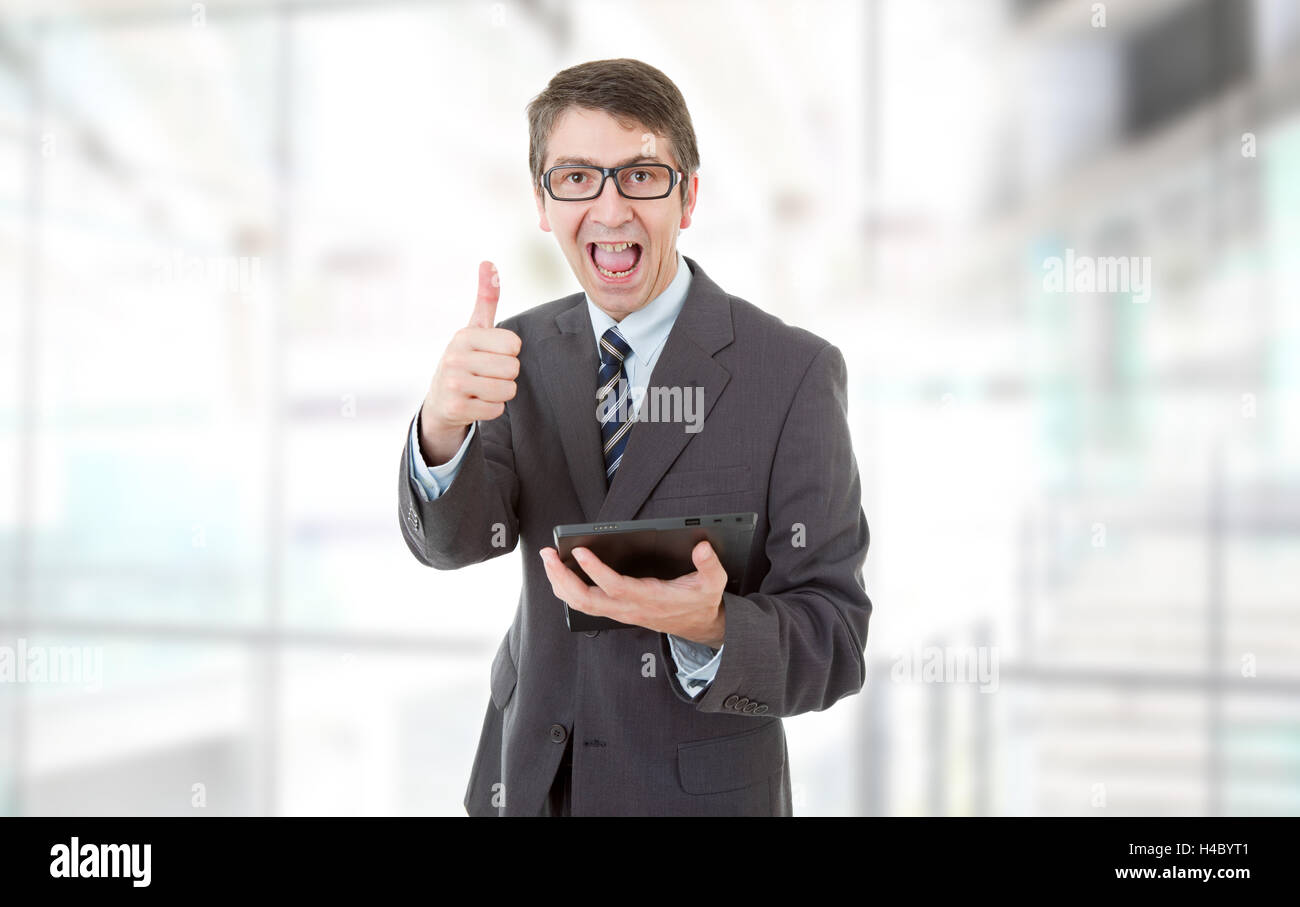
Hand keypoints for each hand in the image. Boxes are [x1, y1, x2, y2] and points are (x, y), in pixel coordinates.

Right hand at [419, 261, 521, 463]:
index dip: (509, 353)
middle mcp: (455, 357)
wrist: (440, 399)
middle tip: (486, 374)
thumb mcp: (475, 329)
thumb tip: (488, 262)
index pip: (514, 345)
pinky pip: (496, 410)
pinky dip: (491, 409)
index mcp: (464, 336)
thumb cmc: (465, 360)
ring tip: (482, 388)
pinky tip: (475, 402)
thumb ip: (486, 298)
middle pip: (513, 369)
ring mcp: (453, 384)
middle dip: (506, 375)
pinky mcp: (455, 409)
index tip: (491, 355)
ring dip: (500, 393)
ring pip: (507, 390)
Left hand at [539, 541, 726, 647]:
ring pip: (581, 604)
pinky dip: (568, 591)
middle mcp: (629, 608)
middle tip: (548, 554)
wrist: (700, 626)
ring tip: (548, 560)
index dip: (595, 570)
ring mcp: (620, 612)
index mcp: (649, 598)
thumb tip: (702, 547)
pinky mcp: (617, 611)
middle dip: (563, 578)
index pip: (615, 586)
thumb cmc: (702, 601)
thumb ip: (709, 564)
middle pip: (586, 600)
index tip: (580, 551)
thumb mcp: (713, 582)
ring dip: (560, 583)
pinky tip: (560, 575)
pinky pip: (585, 606)